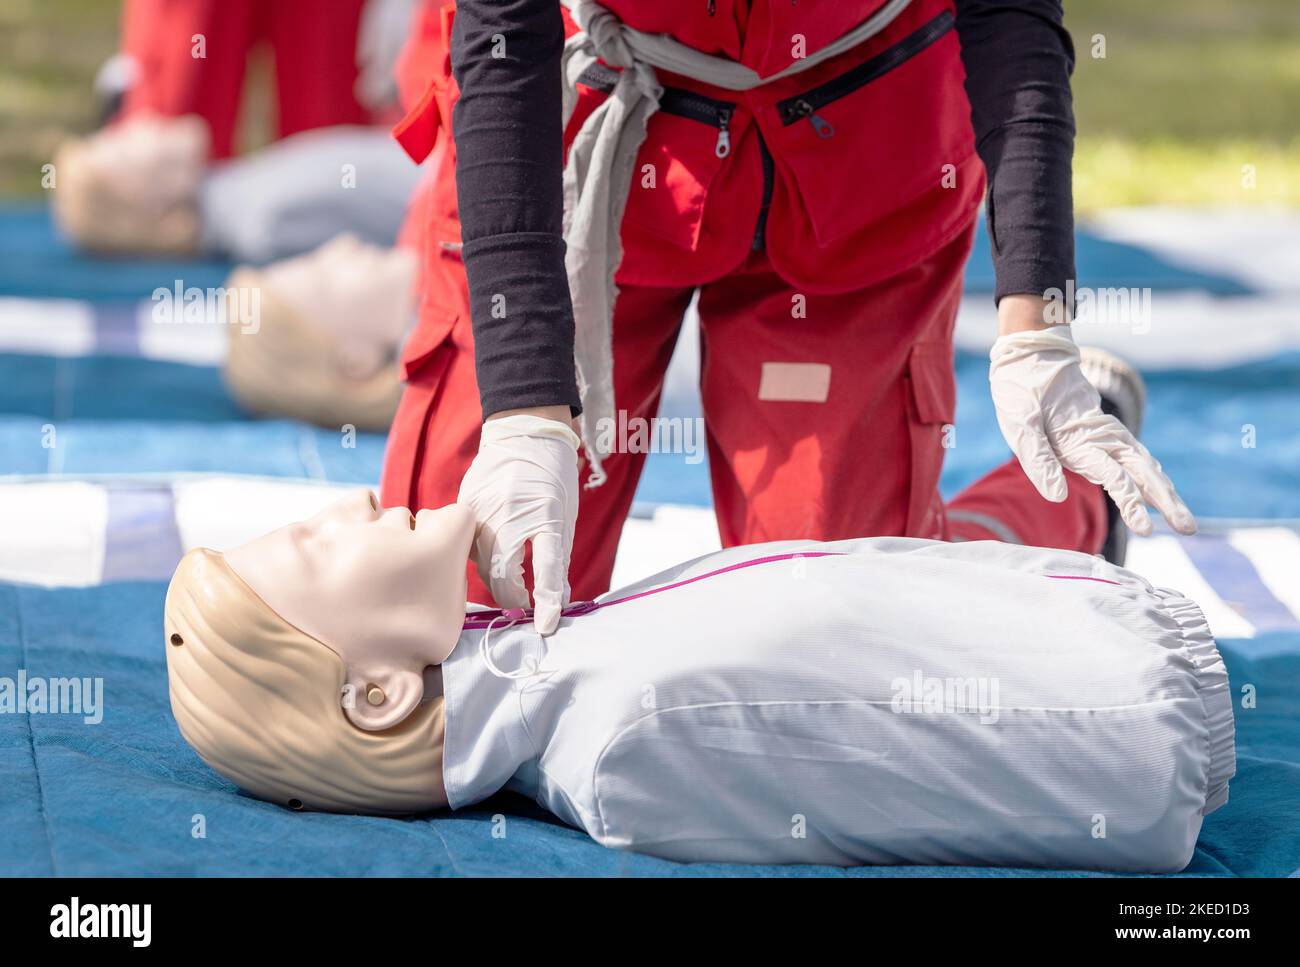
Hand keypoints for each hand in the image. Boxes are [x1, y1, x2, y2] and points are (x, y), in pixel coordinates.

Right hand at [457, 408, 579, 634]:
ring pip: (481, 564)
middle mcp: (508, 515)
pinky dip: (480, 560)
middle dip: (514, 600)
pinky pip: (467, 546)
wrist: (524, 430)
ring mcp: (480, 511)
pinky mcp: (464, 508)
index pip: (545, 571)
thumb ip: (557, 560)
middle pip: (502, 576)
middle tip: (524, 611)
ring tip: (510, 592)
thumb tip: (556, 601)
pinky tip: (490, 562)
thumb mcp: (564, 516)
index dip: (545, 603)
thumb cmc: (551, 474)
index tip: (544, 627)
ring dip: (496, 582)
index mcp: (544, 515)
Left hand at [989, 320, 1195, 537]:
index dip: (1132, 504)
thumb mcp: (1019, 424)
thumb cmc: (1020, 388)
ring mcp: (1104, 431)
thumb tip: (1057, 496)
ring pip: (1143, 464)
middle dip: (1167, 502)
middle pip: (1143, 472)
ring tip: (1183, 518)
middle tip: (1189, 529)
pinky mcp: (1100, 428)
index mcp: (1082, 439)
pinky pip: (1133, 454)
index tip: (1146, 530)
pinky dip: (1150, 473)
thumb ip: (1037, 460)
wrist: (1031, 350)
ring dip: (1164, 490)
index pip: (1115, 477)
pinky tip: (1159, 488)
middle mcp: (1101, 436)